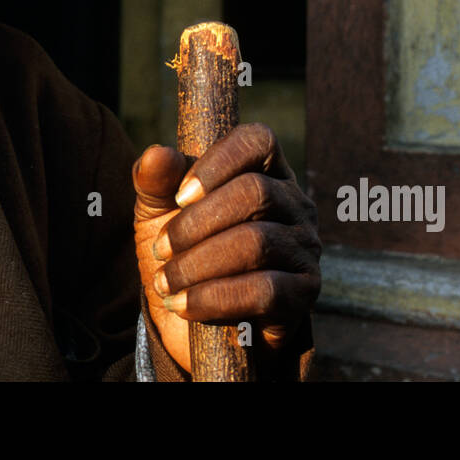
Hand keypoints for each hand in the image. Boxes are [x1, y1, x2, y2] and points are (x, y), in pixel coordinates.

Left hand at [132, 123, 320, 373]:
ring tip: (166, 282)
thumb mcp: (159, 213)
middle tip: (162, 249)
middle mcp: (295, 204)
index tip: (180, 196)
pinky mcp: (304, 293)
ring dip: (199, 264)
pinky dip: (214, 298)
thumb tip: (158, 154)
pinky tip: (184, 304)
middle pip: (256, 192)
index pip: (258, 141)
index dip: (218, 162)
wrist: (195, 319)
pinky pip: (265, 291)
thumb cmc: (182, 252)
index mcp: (265, 171)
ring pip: (257, 243)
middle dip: (197, 223)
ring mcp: (305, 248)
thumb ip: (155, 181)